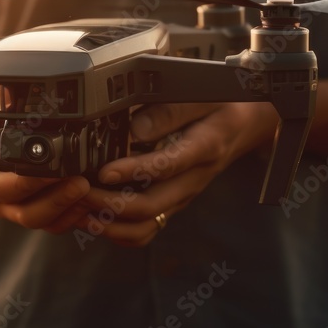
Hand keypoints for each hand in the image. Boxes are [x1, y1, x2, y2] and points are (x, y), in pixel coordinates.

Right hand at [0, 106, 91, 232]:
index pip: (8, 190)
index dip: (33, 183)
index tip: (56, 170)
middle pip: (29, 214)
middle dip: (58, 201)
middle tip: (82, 183)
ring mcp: (16, 206)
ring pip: (44, 221)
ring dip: (68, 209)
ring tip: (90, 191)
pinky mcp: (32, 205)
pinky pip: (53, 220)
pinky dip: (71, 215)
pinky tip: (88, 201)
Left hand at [75, 102, 279, 246]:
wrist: (249, 125)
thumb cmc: (221, 104)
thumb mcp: (201, 95)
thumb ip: (169, 111)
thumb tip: (134, 130)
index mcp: (202, 148)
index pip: (166, 166)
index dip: (132, 172)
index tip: (104, 170)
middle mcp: (193, 179)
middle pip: (151, 207)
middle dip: (109, 204)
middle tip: (78, 190)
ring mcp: (184, 195)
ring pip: (146, 226)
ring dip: (111, 225)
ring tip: (80, 211)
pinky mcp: (175, 202)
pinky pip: (148, 229)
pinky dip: (119, 231)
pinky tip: (95, 218)